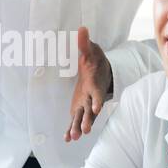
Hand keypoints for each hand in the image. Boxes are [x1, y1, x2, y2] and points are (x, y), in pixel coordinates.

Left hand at [65, 26, 112, 141]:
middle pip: (90, 110)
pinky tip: (67, 139)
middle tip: (86, 130)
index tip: (98, 108)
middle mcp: (91, 97)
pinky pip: (76, 120)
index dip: (97, 100)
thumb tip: (82, 28)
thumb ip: (85, 43)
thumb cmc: (95, 60)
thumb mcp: (90, 51)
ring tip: (75, 137)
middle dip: (88, 120)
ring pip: (83, 118)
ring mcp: (86, 104)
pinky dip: (72, 129)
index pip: (97, 94)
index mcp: (95, 84)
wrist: (100, 71)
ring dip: (79, 127)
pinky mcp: (80, 108)